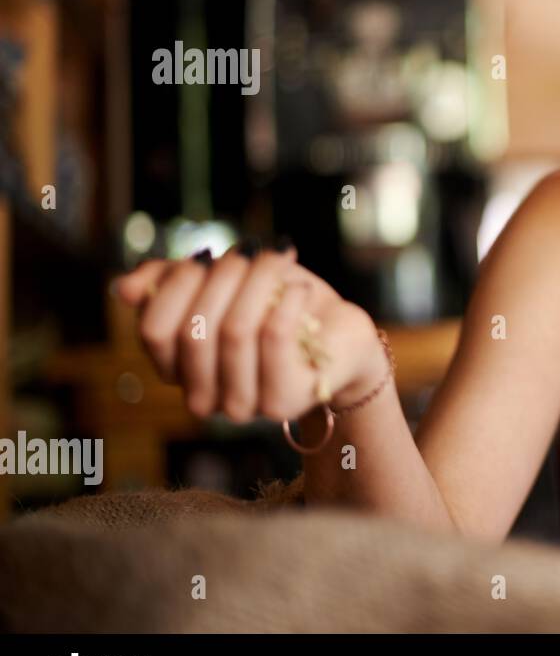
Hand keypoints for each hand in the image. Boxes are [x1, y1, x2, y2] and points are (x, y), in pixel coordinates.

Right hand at [112, 242, 385, 424]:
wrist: (341, 338)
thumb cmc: (276, 306)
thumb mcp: (222, 284)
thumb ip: (171, 281)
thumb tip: (122, 289)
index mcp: (178, 369)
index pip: (154, 329)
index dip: (175, 285)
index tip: (205, 257)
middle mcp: (203, 397)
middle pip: (193, 330)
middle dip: (221, 277)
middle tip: (248, 251)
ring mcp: (241, 404)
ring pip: (235, 330)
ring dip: (258, 281)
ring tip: (277, 258)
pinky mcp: (282, 398)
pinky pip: (273, 337)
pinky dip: (287, 300)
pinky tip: (301, 289)